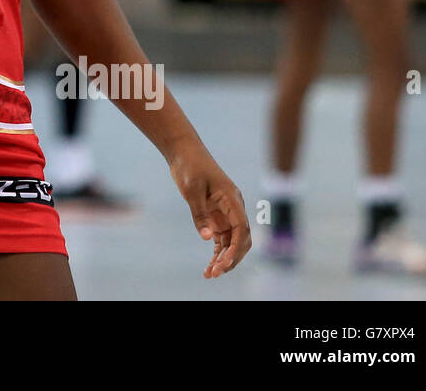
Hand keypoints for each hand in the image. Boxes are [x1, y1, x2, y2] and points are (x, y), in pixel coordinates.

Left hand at [168, 141, 250, 277]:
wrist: (184, 152)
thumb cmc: (190, 167)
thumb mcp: (192, 190)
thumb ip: (200, 214)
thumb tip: (208, 238)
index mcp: (233, 200)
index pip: (241, 229)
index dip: (236, 249)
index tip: (224, 263)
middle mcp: (233, 208)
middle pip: (241, 239)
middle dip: (231, 258)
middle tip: (215, 273)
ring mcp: (226, 212)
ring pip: (231, 241)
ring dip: (223, 258)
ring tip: (210, 274)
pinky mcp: (216, 214)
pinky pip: (222, 237)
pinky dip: (217, 251)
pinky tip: (210, 264)